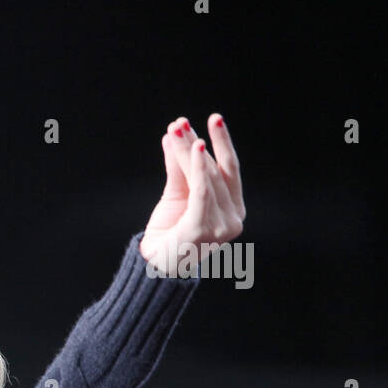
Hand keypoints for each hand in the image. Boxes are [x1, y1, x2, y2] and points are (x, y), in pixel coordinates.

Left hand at [140, 115, 245, 277]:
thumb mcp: (176, 195)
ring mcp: (222, 227)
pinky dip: (198, 168)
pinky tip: (195, 147)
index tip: (213, 119)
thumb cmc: (169, 234)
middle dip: (197, 143)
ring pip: (205, 177)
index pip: (228, 169)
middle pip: (214, 170)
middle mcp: (234, 218)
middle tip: (182, 121)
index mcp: (233, 209)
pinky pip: (202, 192)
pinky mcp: (204, 231)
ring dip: (188, 150)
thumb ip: (179, 167)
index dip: (220, 143)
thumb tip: (172, 134)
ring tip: (177, 128)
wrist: (154, 268)